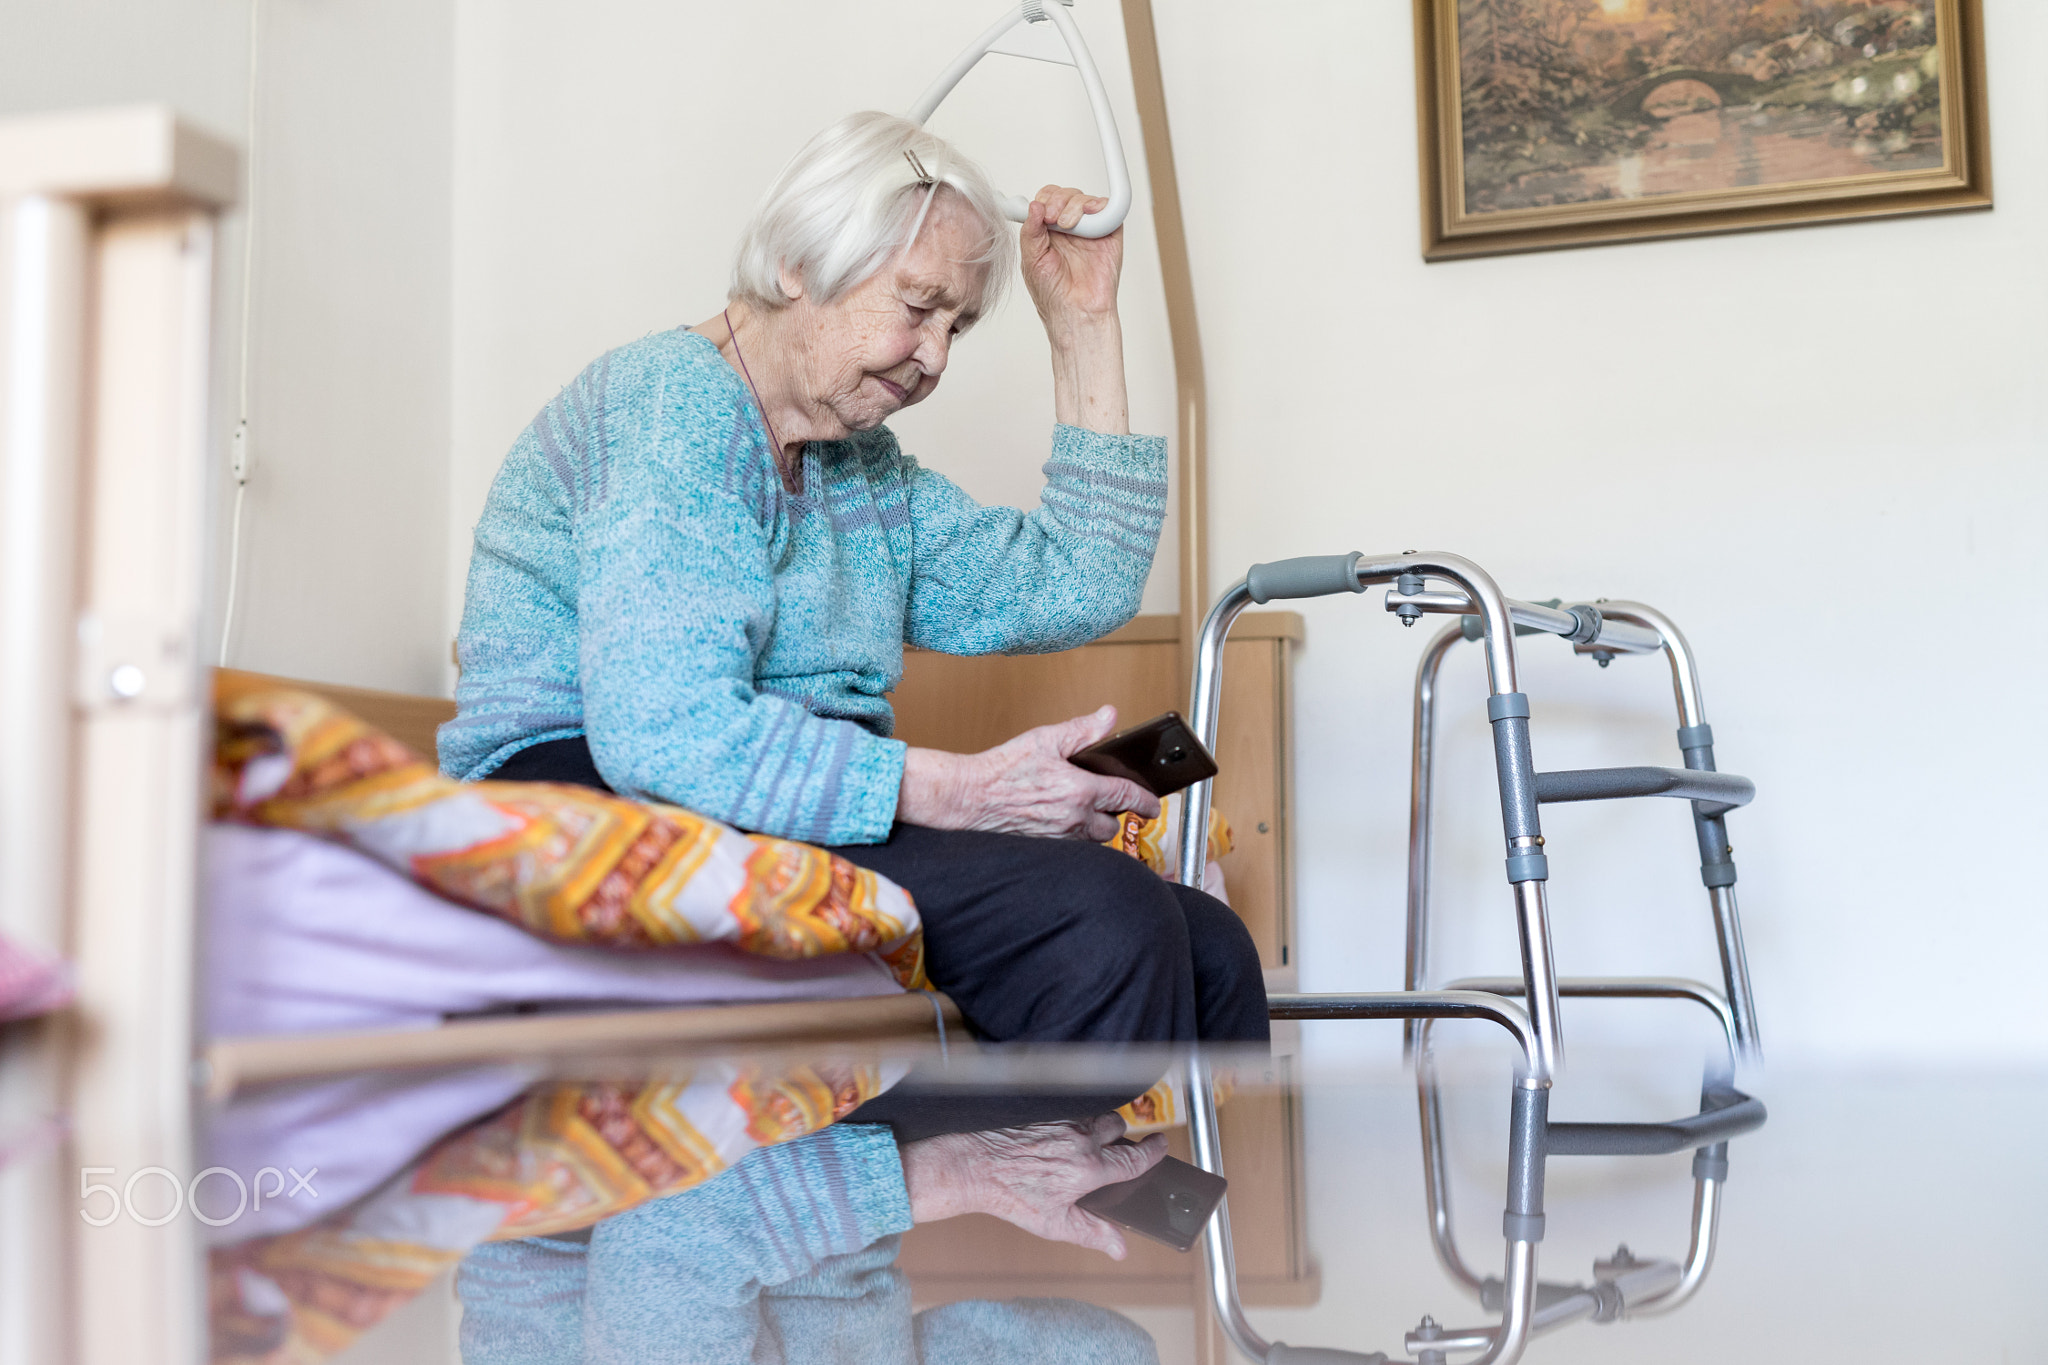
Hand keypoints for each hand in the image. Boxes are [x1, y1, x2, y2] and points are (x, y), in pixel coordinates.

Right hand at [898, 705, 1160, 840]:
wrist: (967, 798)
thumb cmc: (1001, 769)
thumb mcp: (1045, 739)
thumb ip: (1082, 729)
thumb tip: (1109, 716)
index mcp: (1080, 791)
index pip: (1127, 798)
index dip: (1146, 801)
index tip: (1154, 804)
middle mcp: (1073, 820)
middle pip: (1112, 826)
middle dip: (1114, 815)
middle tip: (1107, 800)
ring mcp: (1059, 838)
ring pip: (1092, 840)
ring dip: (1094, 828)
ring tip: (1083, 810)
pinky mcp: (1044, 847)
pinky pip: (1071, 848)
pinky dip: (1073, 837)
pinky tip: (1060, 821)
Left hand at [900, 1113, 1168, 1259]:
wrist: (976, 1166)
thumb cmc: (1013, 1197)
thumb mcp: (1057, 1224)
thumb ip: (1093, 1234)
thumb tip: (1120, 1249)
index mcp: (1090, 1168)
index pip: (1133, 1158)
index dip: (1153, 1152)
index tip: (1161, 1146)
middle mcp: (1081, 1140)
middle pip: (1118, 1127)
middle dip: (1123, 1137)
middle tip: (1118, 1152)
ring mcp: (1062, 1124)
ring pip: (1095, 1118)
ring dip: (1100, 1129)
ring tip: (1091, 1148)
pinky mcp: (1045, 1116)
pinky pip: (1072, 1116)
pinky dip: (1076, 1125)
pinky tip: (1063, 1143)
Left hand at [1019, 184, 1122, 337]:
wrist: (1076, 312)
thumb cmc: (1053, 294)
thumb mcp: (1031, 260)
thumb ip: (1030, 232)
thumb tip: (1033, 206)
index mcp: (1048, 232)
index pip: (1046, 200)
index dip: (1043, 199)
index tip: (1039, 210)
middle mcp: (1069, 228)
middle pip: (1065, 195)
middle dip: (1057, 200)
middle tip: (1052, 217)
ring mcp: (1090, 230)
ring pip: (1084, 198)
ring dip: (1074, 205)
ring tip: (1067, 225)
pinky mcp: (1110, 233)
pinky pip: (1108, 208)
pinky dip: (1098, 206)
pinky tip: (1088, 218)